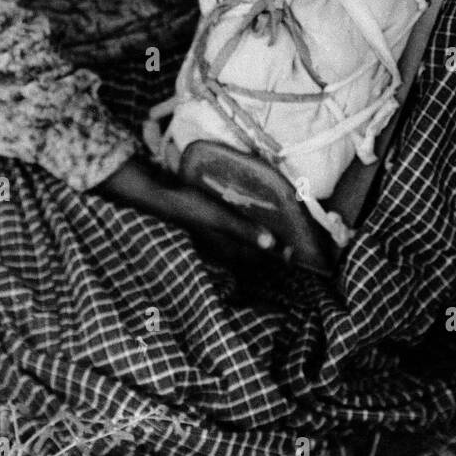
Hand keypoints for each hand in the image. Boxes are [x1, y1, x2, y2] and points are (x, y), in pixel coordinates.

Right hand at [98, 157, 278, 253]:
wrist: (159, 198)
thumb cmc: (190, 208)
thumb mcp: (219, 218)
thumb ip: (244, 231)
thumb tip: (271, 244)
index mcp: (227, 248)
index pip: (259, 257)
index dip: (278, 255)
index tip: (295, 251)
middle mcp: (222, 248)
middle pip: (252, 254)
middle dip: (269, 250)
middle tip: (288, 243)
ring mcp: (214, 240)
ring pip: (242, 246)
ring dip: (257, 242)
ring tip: (272, 233)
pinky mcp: (208, 229)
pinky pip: (231, 237)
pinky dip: (244, 234)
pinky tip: (245, 223)